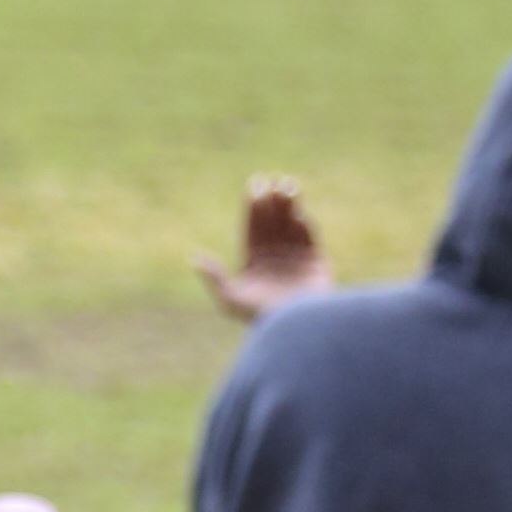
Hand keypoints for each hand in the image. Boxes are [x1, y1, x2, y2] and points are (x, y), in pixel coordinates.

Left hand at [195, 178, 333, 324]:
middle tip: (272, 181)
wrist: (295, 330)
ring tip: (288, 185)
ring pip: (292, 224)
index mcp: (255, 262)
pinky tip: (299, 213)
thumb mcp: (231, 299)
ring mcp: (296, 258)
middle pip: (272, 222)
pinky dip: (305, 224)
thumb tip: (195, 257)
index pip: (252, 228)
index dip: (253, 207)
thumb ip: (215, 277)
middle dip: (272, 202)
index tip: (254, 185)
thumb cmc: (260, 316)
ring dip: (290, 205)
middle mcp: (275, 257)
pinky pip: (310, 237)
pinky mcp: (317, 262)